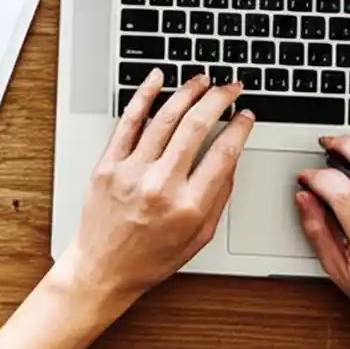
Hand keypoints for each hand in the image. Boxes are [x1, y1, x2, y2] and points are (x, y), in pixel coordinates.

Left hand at [54, 69, 254, 306]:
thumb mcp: (200, 236)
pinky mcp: (108, 165)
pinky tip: (157, 79)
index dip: (240, 127)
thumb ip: (220, 196)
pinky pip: (127, 122)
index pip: (224, 152)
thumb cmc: (151, 258)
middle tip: (230, 88)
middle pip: (196, 126)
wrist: (103, 270)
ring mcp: (131, 172)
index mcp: (188, 206)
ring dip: (188, 92)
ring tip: (202, 80)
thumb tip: (233, 157)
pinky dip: (143, 95)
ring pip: (164, 118)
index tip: (246, 115)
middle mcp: (160, 185)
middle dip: (219, 99)